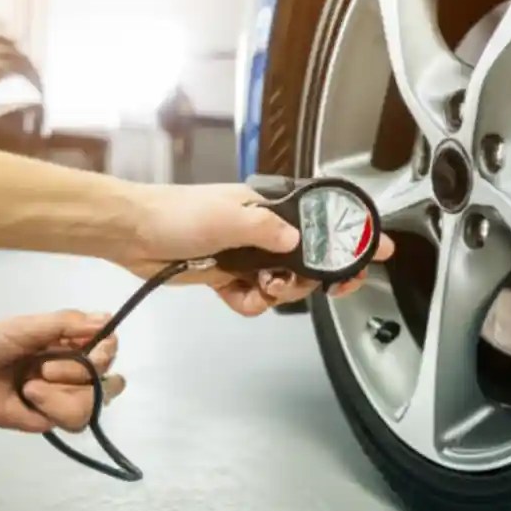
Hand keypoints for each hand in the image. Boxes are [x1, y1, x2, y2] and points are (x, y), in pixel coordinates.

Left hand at [0, 310, 123, 432]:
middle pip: (109, 380)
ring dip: (67, 392)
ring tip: (33, 384)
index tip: (94, 347)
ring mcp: (58, 398)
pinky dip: (56, 407)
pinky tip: (30, 397)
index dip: (106, 351)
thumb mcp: (28, 325)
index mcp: (68, 345)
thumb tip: (109, 319)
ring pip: (93, 403)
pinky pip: (71, 421)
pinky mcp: (44, 420)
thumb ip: (69, 323)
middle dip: (85, 373)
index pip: (109, 351)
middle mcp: (69, 372)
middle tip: (50, 367)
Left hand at [125, 183, 395, 315]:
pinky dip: (247, 301)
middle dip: (310, 277)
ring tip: (257, 285)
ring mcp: (247, 256)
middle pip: (309, 260)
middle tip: (310, 284)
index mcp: (270, 208)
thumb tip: (298, 243)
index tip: (378, 250)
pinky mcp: (228, 277)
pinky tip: (234, 293)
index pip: (322, 220)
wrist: (132, 234)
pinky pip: (253, 298)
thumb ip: (270, 229)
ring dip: (274, 292)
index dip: (352, 236)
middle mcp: (264, 231)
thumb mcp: (230, 215)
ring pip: (284, 284)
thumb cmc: (177, 214)